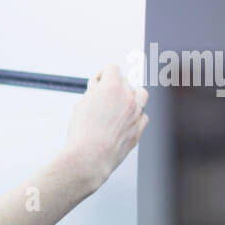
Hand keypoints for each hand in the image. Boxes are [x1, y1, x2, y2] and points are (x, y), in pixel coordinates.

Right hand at [63, 61, 148, 189]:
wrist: (90, 156)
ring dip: (131, 96)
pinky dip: (135, 115)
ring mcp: (136, 113)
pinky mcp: (139, 128)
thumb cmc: (82, 132)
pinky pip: (143, 115)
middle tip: (102, 98)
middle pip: (125, 81)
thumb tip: (98, 85)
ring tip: (119, 105)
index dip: (103, 73)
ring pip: (141, 94)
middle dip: (114, 86)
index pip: (112, 67)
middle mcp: (127, 97)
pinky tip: (124, 121)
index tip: (98, 81)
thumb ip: (93, 92)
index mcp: (111, 87)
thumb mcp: (82, 105)